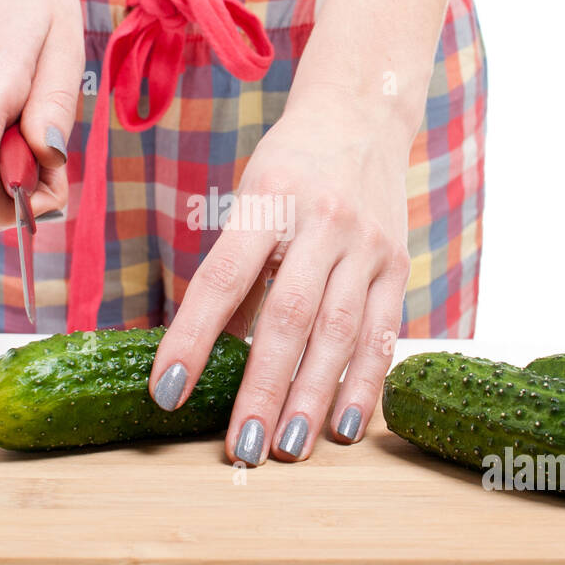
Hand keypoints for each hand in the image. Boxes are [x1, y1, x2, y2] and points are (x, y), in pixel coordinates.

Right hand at [0, 0, 83, 230]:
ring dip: (14, 175)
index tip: (52, 189)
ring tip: (37, 121)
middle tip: (56, 157)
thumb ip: (54, 106)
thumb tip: (48, 163)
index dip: (8, 201)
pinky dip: (0, 162)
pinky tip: (18, 120)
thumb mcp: (63, 43)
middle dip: (20, 195)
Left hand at [149, 82, 415, 464]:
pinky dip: (364, 384)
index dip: (192, 339)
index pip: (222, 279)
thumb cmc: (288, 170)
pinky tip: (345, 428)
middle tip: (242, 448)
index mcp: (268, 201)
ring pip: (338, 332)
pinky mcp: (399, 264)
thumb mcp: (250, 204)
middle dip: (262, 388)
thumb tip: (211, 359)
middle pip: (287, 316)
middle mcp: (322, 222)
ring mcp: (368, 244)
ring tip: (285, 448)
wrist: (362, 115)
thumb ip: (237, 276)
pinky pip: (382, 333)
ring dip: (311, 398)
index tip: (165, 392)